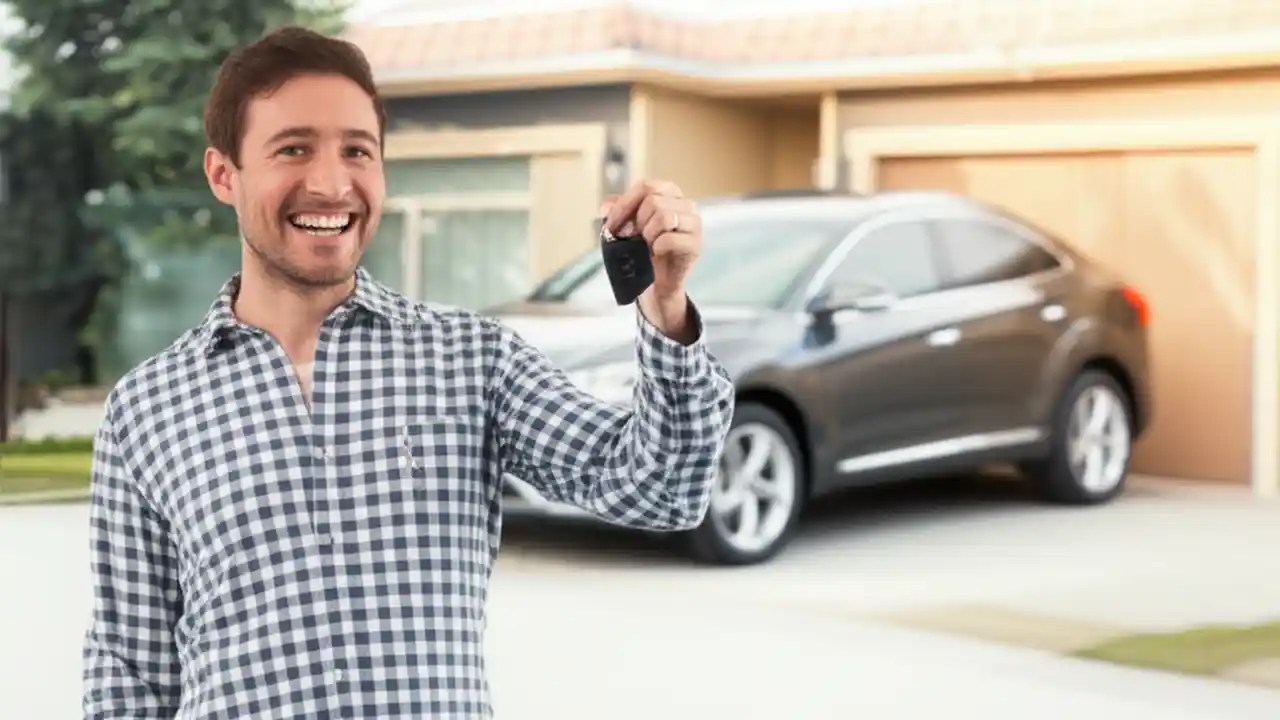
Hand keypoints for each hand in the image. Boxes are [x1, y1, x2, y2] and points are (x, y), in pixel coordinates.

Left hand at [601, 179, 700, 342]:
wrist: (654, 281)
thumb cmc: (641, 249)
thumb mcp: (624, 226)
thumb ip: (616, 210)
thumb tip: (606, 208)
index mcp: (669, 193)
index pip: (645, 186)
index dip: (624, 205)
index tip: (611, 225)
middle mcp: (685, 204)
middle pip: (653, 200)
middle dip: (636, 222)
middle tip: (633, 238)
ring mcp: (693, 224)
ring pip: (664, 216)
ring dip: (648, 233)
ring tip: (647, 245)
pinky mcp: (695, 245)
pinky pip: (670, 238)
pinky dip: (657, 246)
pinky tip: (656, 252)